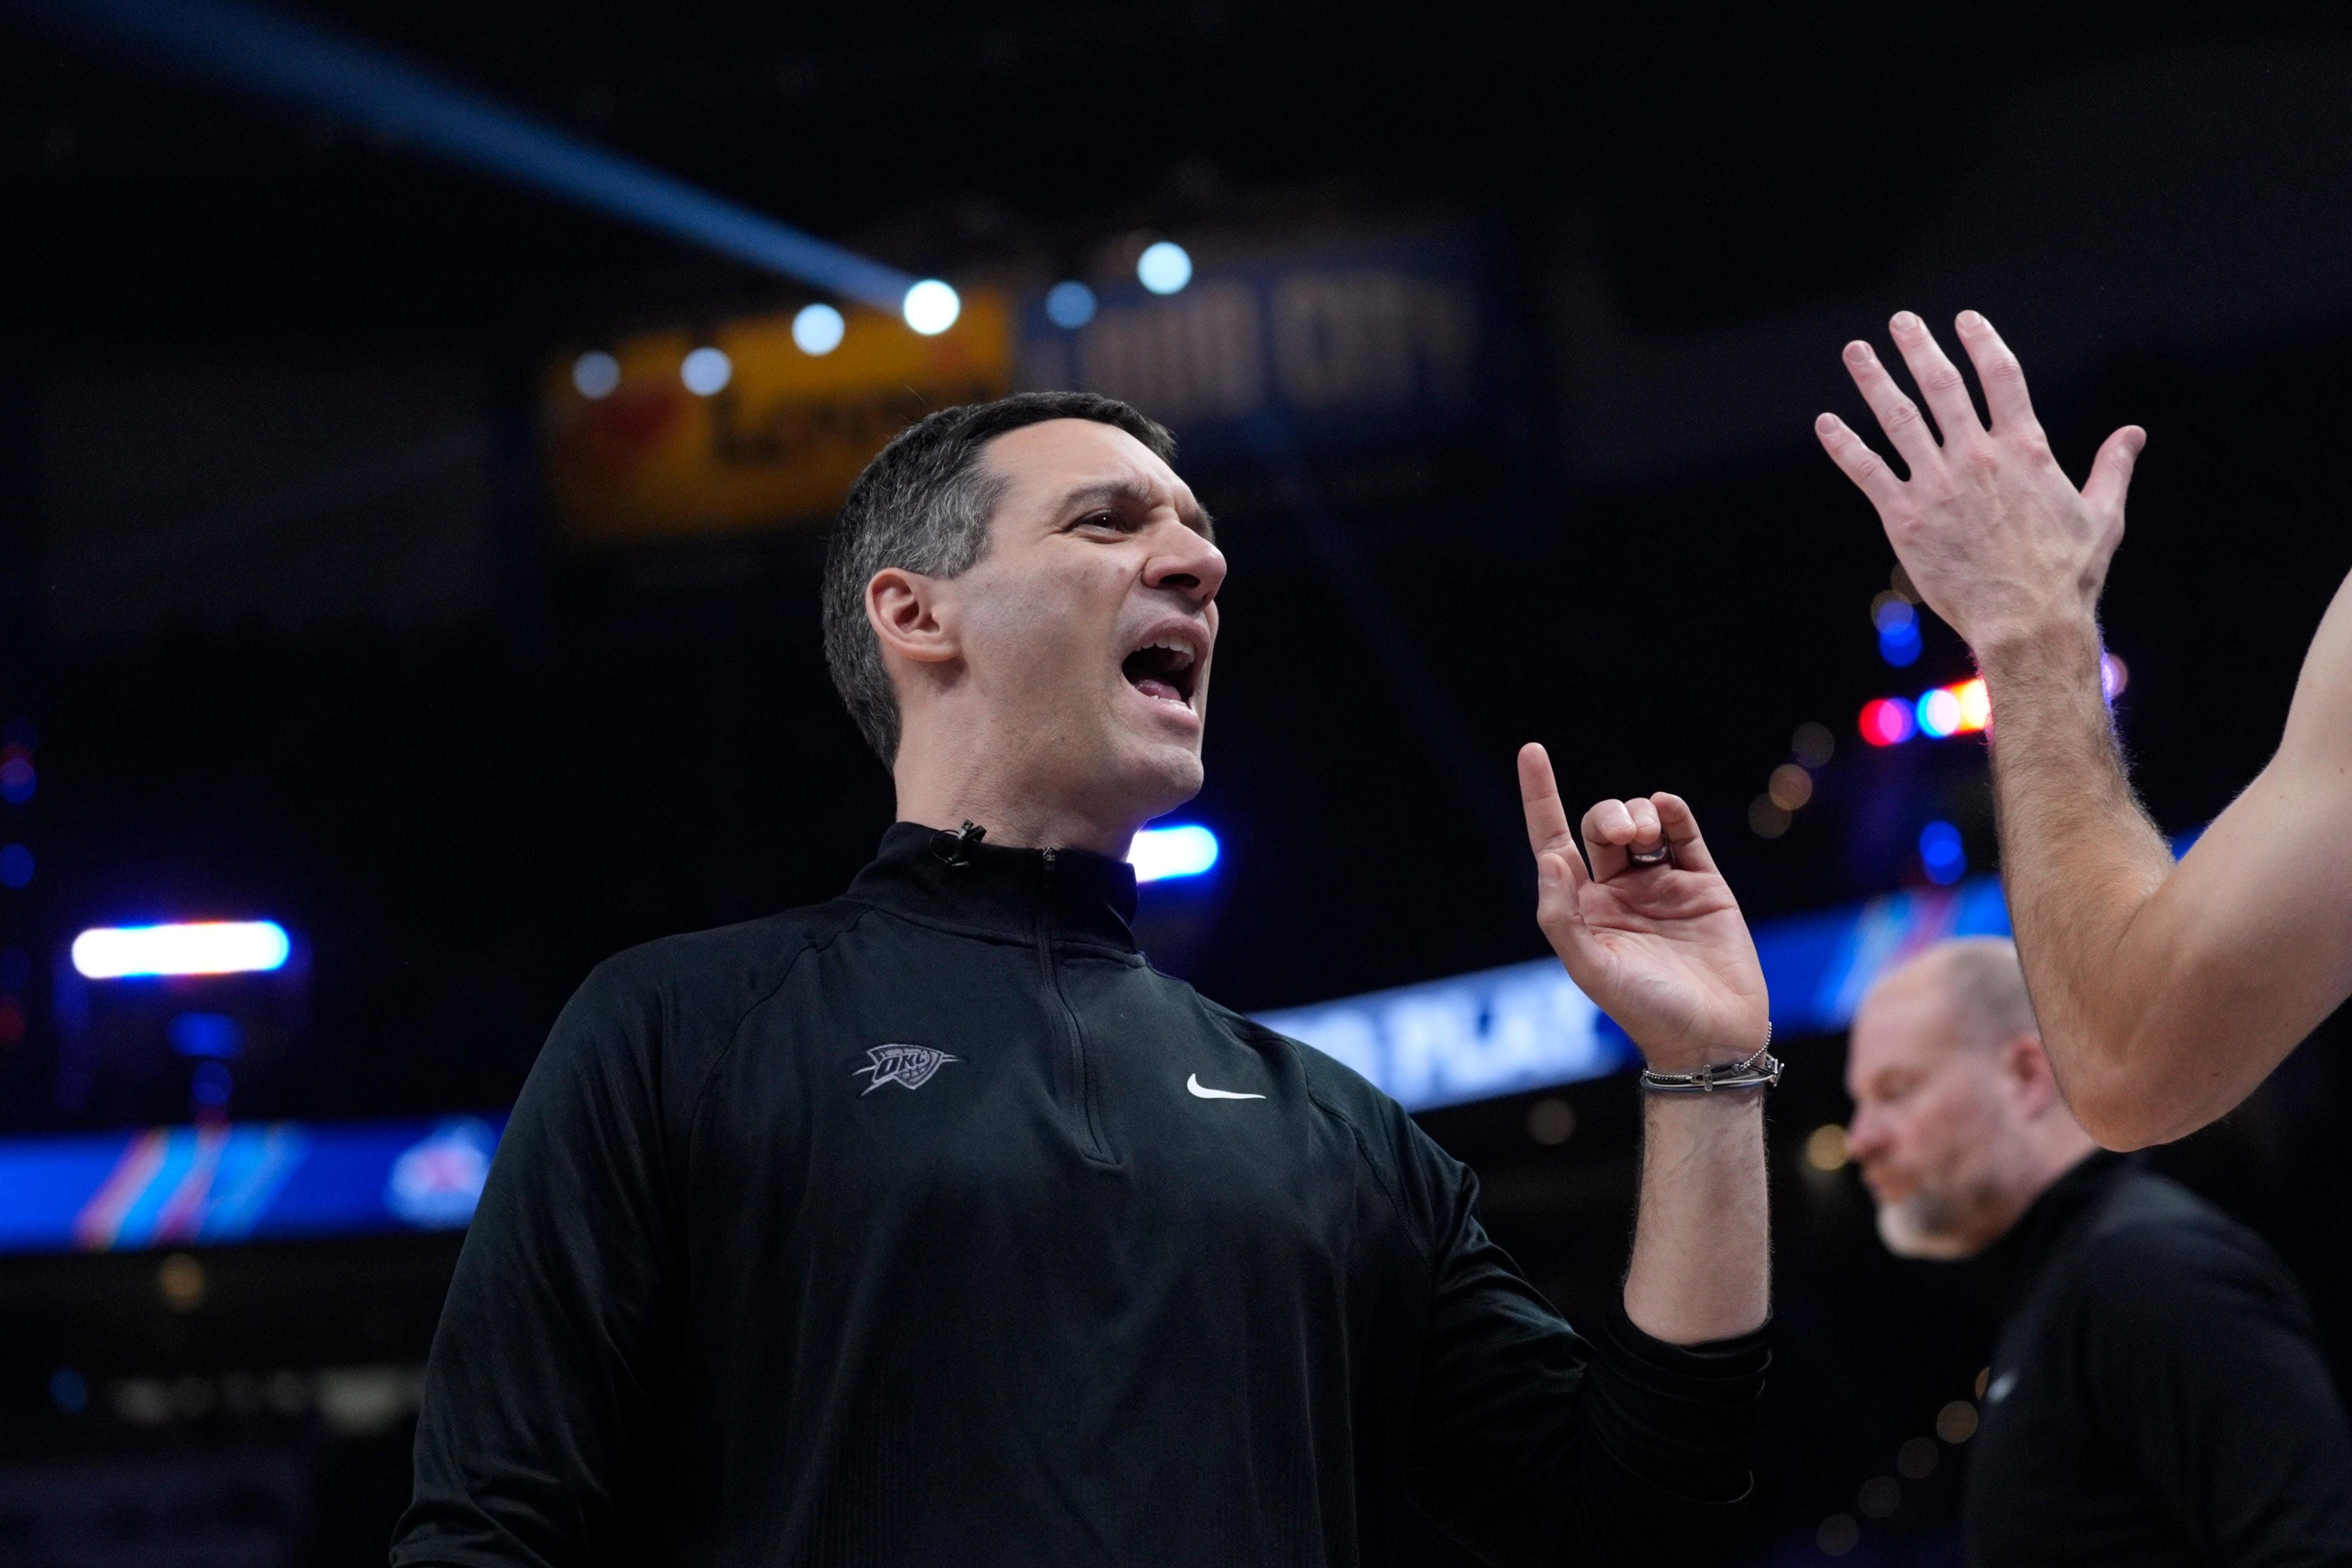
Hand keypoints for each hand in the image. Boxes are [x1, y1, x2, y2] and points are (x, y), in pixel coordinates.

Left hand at [1518, 744, 1768, 1073]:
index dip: (1540, 797)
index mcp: (1583, 908)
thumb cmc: (1645, 1011)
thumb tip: (1550, 858)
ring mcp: (1661, 884)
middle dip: (1608, 817)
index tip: (1532, 751)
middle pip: (1599, 827)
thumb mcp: (1590, 970)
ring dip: (1637, 814)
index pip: (1552, 840)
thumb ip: (1562, 915)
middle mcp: (1618, 891)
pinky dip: (1673, 812)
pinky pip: (1684, 834)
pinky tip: (1665, 810)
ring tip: (1647, 836)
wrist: (1712, 1037)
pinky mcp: (1702, 883)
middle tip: (1625, 836)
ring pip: (1640, 824)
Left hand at [1814, 310, 2145, 648]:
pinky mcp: (1904, 517)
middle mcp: (1977, 456)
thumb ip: (2112, 467)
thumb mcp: (2103, 514)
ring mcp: (1937, 484)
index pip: (2001, 376)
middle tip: (1901, 321)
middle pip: (1942, 385)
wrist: (2027, 621)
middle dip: (1919, 348)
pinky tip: (1825, 422)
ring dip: (1874, 380)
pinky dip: (1844, 444)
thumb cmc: (2068, 573)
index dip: (1982, 342)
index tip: (1965, 318)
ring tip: (1856, 351)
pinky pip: (1866, 471)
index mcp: (2025, 449)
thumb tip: (2135, 432)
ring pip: (1898, 418)